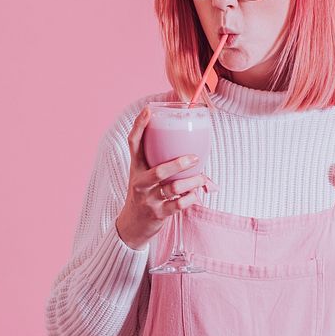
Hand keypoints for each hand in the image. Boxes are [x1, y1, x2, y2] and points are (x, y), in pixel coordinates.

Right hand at [115, 105, 217, 248]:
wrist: (132, 226)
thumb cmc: (144, 194)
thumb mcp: (144, 175)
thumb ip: (158, 159)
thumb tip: (185, 139)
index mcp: (136, 167)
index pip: (133, 143)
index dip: (139, 125)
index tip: (149, 109)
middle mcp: (140, 183)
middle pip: (158, 171)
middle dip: (179, 164)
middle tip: (195, 157)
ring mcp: (148, 199)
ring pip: (173, 189)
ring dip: (192, 182)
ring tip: (202, 177)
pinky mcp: (158, 214)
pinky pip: (179, 205)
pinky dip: (191, 198)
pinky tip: (195, 193)